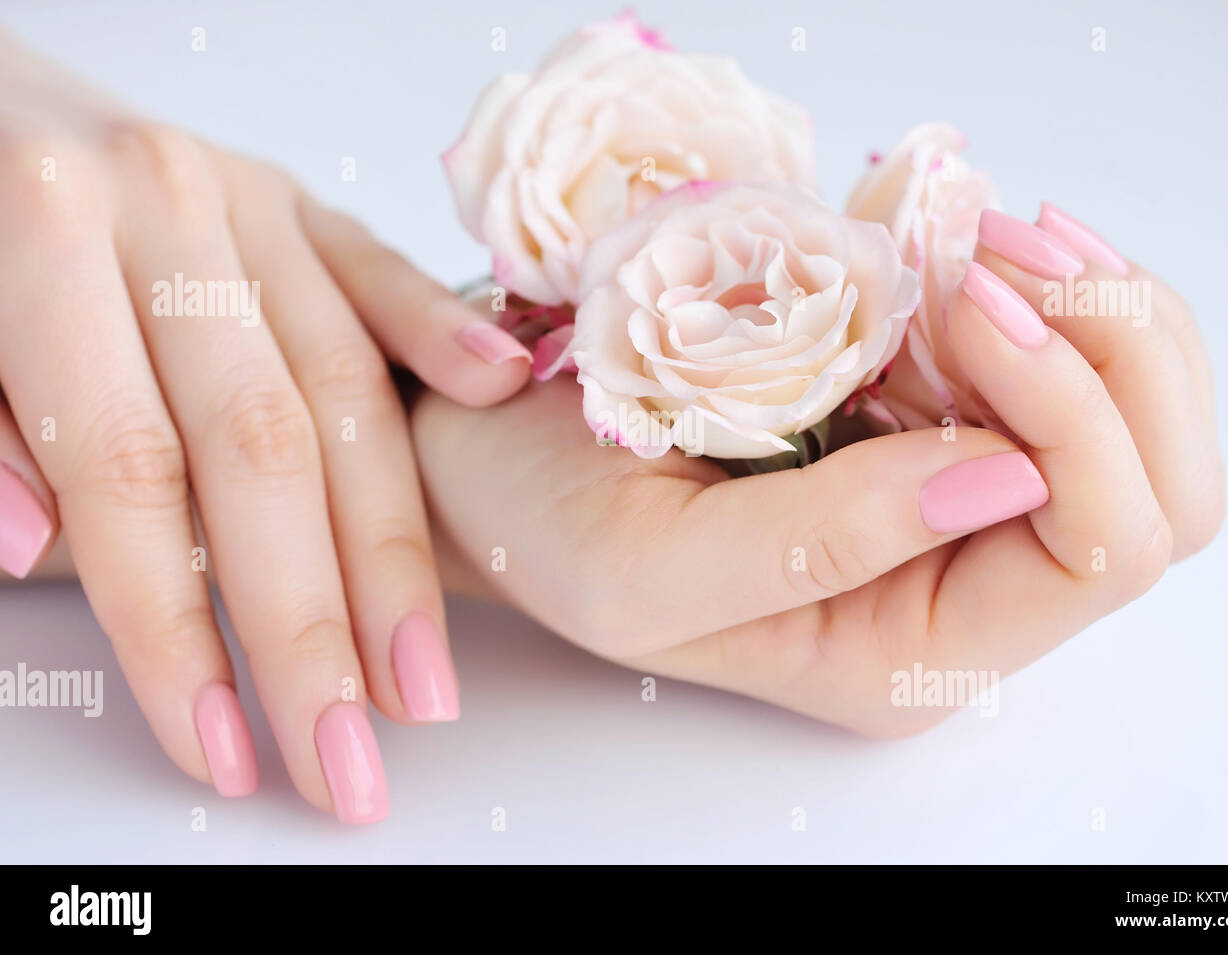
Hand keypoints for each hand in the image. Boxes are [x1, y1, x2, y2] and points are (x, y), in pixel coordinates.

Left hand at [0, 34, 530, 820]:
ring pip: (345, 394)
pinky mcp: (303, 203)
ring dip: (390, 553)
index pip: (128, 474)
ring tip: (418, 680)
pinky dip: (444, 336)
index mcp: (40, 231)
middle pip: (262, 452)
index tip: (219, 743)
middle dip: (312, 625)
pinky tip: (500, 393)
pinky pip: (387, 273)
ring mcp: (249, 203)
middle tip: (347, 754)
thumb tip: (32, 544)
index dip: (174, 626)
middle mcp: (165, 209)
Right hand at [411, 208, 1222, 734]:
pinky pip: (1063, 352)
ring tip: (976, 238)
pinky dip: (1039, 283)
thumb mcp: (651, 567)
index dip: (1070, 411)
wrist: (493, 458)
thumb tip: (1008, 472)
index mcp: (902, 651)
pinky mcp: (930, 418)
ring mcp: (952, 497)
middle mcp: (954, 585)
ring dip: (1083, 305)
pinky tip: (965, 243)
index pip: (1100, 551)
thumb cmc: (542, 523)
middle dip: (1113, 353)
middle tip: (992, 257)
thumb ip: (822, 544)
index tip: (957, 304)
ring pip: (1133, 412)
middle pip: (1161, 492)